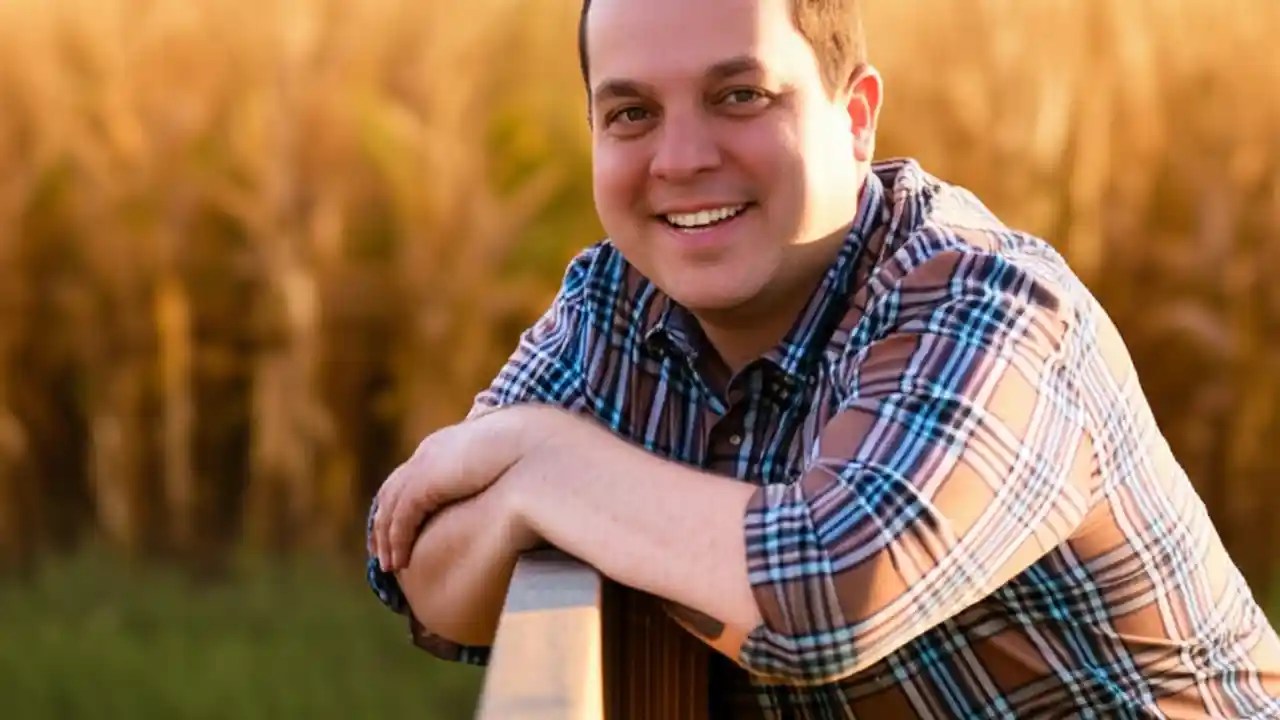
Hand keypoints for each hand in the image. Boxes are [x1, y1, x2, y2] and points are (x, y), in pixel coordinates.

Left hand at [369, 404, 561, 571]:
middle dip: (384, 521)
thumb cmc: (533, 451)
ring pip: (390, 507)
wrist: (533, 443)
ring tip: (389, 565)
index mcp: (446, 445)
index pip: (412, 474)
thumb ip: (498, 472)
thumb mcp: (509, 461)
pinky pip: (401, 519)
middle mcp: (429, 452)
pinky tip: (398, 561)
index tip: (400, 525)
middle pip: (392, 489)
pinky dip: (396, 541)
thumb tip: (511, 488)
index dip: (402, 501)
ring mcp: (424, 466)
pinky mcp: (425, 484)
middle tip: (382, 549)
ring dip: (385, 538)